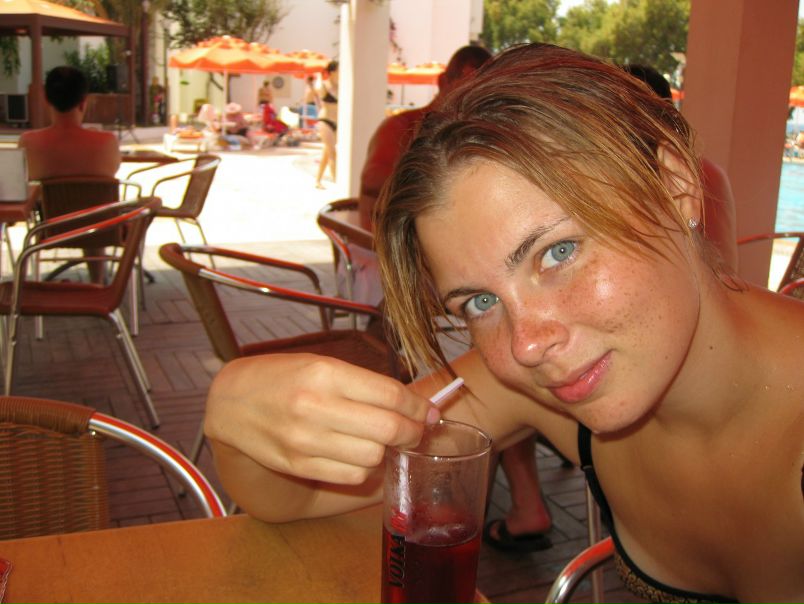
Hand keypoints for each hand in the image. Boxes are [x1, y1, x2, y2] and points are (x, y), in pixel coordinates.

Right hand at [205, 353, 437, 485]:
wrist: (231, 401)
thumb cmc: (282, 377)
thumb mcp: (321, 365)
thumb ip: (364, 383)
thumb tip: (413, 404)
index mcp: (325, 373)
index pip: (390, 394)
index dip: (418, 407)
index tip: (429, 412)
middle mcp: (315, 406)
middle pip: (387, 429)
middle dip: (411, 432)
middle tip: (415, 430)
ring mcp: (304, 440)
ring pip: (373, 457)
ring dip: (385, 451)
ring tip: (380, 441)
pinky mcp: (298, 465)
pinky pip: (350, 474)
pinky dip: (363, 468)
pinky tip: (358, 454)